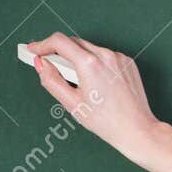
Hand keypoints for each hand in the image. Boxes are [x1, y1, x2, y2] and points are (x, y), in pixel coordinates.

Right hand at [25, 31, 162, 166]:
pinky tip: (99, 83)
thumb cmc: (106, 122)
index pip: (59, 41)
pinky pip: (105, 56)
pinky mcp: (127, 62)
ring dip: (79, 59)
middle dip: (60, 52)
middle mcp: (105, 55)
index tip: (33, 49)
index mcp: (89, 64)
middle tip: (50, 65)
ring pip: (90, 49)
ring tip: (81, 82)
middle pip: (74, 42)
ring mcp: (118, 57)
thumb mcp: (72, 104)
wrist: (137, 131)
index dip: (42, 44)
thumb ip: (51, 80)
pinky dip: (97, 63)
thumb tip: (39, 63)